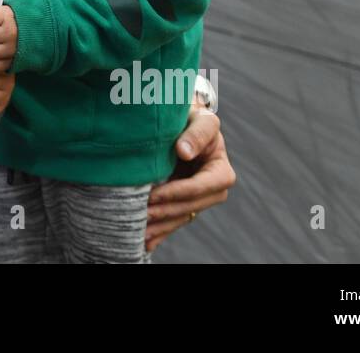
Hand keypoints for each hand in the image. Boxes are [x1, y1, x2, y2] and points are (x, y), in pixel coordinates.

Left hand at [145, 103, 235, 252]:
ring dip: (160, 226)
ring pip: (180, 217)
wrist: (182, 122)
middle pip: (190, 206)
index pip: (202, 186)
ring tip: (138, 232)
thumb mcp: (200, 119)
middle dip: (166, 212)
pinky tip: (144, 242)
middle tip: (141, 215)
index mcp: (221, 171)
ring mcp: (197, 200)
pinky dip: (159, 232)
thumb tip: (184, 151)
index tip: (154, 195)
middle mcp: (212, 190)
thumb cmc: (192, 117)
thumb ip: (196, 133)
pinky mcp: (183, 204)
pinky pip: (172, 220)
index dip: (178, 192)